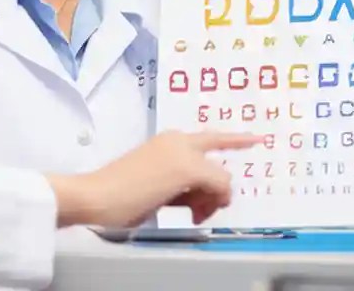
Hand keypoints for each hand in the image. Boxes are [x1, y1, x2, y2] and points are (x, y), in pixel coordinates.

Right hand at [48, 130, 261, 227]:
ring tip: (193, 215)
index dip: (236, 139)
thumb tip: (202, 199)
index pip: (209, 138)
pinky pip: (218, 186)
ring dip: (212, 200)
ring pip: (220, 177)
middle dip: (219, 188)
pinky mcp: (188, 167)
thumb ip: (182, 186)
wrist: (97, 195)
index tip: (257, 138)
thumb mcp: (157, 187)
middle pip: (219, 161)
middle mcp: (178, 140)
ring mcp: (184, 151)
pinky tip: (195, 214)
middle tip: (203, 211)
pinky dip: (212, 203)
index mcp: (168, 141)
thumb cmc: (119, 195)